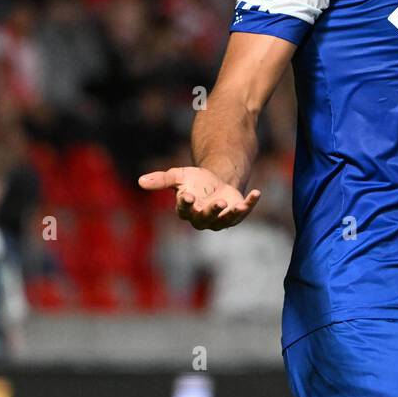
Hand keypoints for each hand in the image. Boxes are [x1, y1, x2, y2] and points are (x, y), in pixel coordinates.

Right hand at [138, 166, 260, 229]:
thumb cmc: (195, 181)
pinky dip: (250, 203)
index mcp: (186, 209)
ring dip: (231, 213)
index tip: (188, 195)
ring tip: (236, 204)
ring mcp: (220, 218)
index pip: (184, 209)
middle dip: (212, 211)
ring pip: (224, 220)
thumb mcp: (179, 176)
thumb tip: (140, 181)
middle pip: (205, 218)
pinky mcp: (236, 214)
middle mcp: (202, 218)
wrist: (216, 182)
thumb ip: (161, 180)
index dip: (186, 204)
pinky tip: (256, 193)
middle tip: (219, 203)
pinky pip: (243, 211)